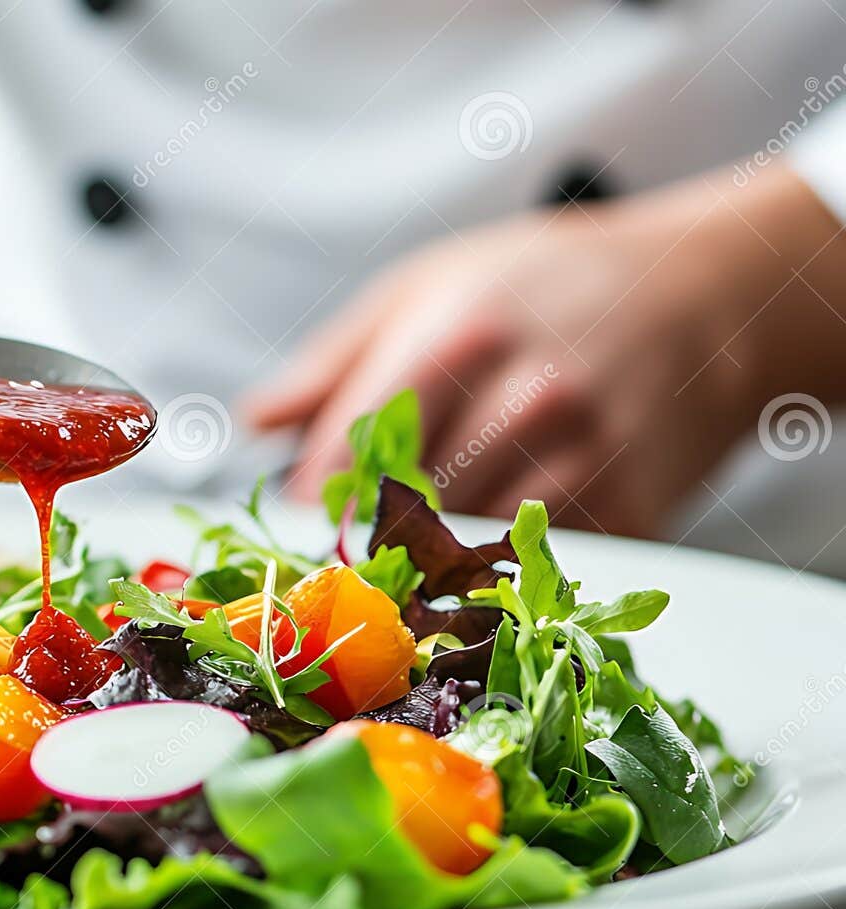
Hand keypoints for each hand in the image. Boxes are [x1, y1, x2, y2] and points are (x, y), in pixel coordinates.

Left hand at [243, 165, 845, 536]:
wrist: (709, 293)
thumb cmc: (547, 284)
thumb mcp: (426, 287)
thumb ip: (332, 361)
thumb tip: (255, 421)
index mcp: (459, 338)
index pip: (347, 458)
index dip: (311, 505)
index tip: (303, 522)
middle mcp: (526, 400)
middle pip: (402, 516)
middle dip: (371, 535)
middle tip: (361, 540)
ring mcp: (587, 459)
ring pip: (466, 553)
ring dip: (437, 558)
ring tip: (435, 532)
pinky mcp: (633, 511)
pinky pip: (536, 569)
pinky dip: (507, 563)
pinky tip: (506, 527)